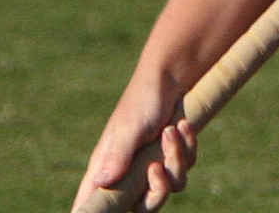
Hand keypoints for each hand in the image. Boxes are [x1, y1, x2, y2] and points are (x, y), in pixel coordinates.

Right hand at [72, 81, 199, 212]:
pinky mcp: (172, 158)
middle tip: (157, 167)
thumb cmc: (143, 100)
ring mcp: (153, 166)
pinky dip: (187, 147)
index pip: (92, 201)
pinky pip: (186, 167)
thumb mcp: (130, 127)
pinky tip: (182, 126)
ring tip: (171, 130)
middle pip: (144, 207)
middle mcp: (129, 172)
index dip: (91, 212)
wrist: (170, 80)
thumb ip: (118, 155)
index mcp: (107, 167)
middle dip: (157, 190)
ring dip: (176, 157)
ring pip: (171, 186)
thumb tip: (100, 183)